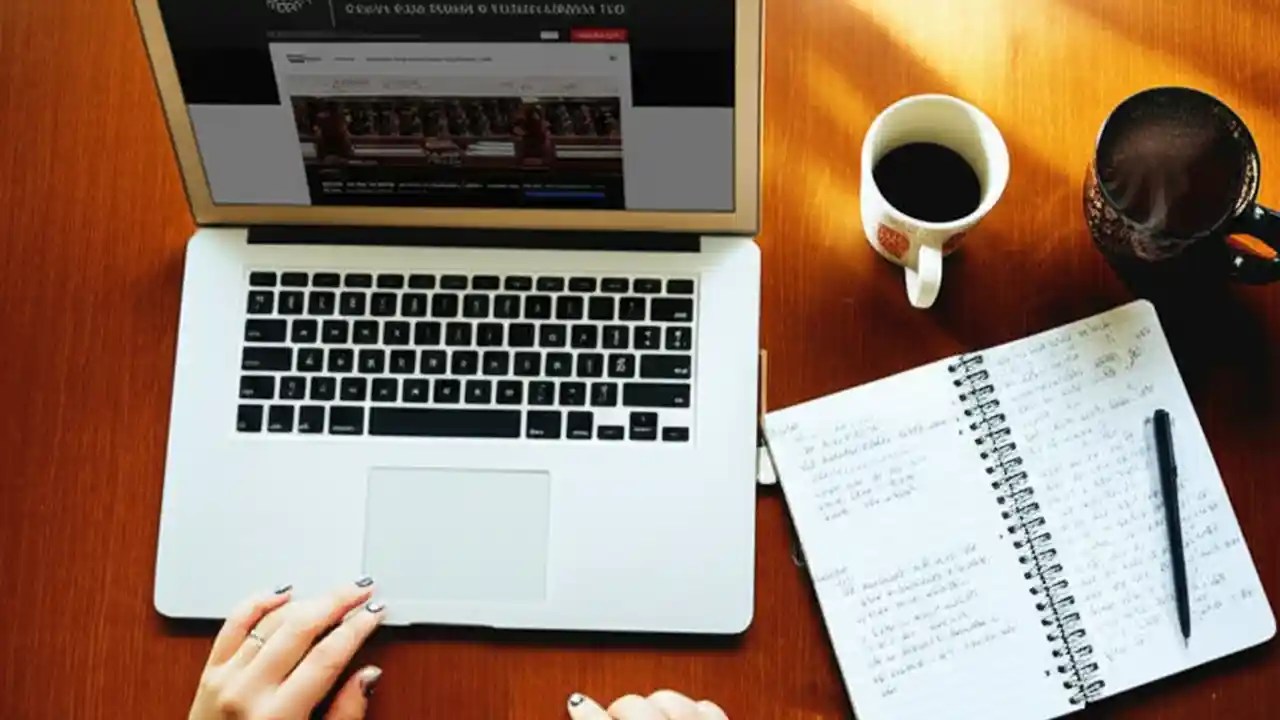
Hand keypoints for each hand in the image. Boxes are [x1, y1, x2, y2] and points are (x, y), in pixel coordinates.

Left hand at [189, 580, 386, 719]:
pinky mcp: (209, 674)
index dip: (357, 628)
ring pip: (271, 620)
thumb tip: (368, 676)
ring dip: (307, 600)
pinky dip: (258, 603)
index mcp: (278, 716)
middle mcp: (248, 692)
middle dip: (337, 602)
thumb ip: (344, 716)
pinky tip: (282, 594)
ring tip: (333, 594)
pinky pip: (234, 624)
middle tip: (361, 590)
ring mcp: (225, 679)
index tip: (375, 612)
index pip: (327, 656)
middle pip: (301, 627)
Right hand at [567, 690, 728, 718]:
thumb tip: (587, 713)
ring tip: (651, 719)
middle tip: (614, 718)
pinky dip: (694, 710)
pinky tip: (686, 717)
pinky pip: (708, 708)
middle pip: (635, 707)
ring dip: (656, 706)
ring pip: (671, 701)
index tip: (577, 702)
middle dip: (621, 709)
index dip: (587, 712)